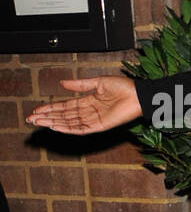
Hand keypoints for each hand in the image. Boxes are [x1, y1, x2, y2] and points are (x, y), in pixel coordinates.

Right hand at [27, 76, 141, 134]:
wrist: (139, 95)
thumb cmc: (125, 87)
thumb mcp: (98, 82)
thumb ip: (80, 84)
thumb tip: (63, 83)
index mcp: (88, 101)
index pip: (65, 106)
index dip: (50, 108)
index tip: (37, 110)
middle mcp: (89, 112)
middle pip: (63, 116)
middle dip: (47, 117)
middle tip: (31, 118)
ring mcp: (94, 119)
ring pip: (69, 123)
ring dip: (53, 122)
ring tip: (38, 122)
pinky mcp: (100, 126)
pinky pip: (81, 129)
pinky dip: (68, 128)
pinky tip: (56, 127)